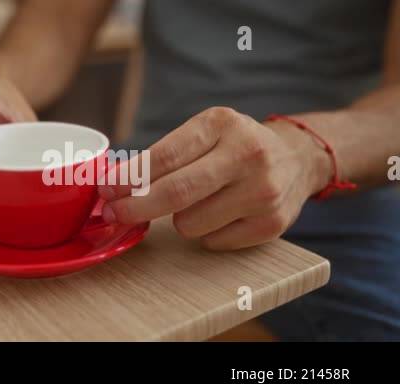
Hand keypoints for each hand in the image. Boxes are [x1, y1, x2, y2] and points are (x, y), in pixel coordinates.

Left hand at [99, 107, 330, 249]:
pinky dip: (206, 233)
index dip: (128, 178)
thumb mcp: (206, 131)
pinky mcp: (271, 223)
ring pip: (190, 224)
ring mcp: (263, 191)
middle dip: (135, 208)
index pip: (164, 157)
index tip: (104, 190)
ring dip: (180, 219)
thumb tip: (116, 186)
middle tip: (114, 213)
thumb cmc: (235, 145)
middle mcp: (247, 154)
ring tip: (199, 202)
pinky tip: (222, 215)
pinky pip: (212, 241)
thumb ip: (167, 154)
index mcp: (222, 124)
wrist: (297, 158)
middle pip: (175, 193)